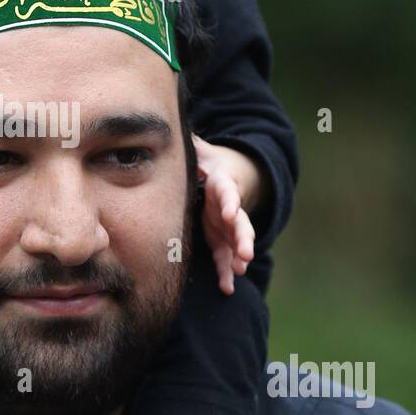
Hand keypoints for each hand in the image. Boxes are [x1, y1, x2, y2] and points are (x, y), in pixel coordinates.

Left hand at [191, 136, 255, 294]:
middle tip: (246, 253)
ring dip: (239, 256)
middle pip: (240, 222)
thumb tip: (169, 126)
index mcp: (222, 185)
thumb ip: (192, 145)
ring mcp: (228, 226)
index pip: (228, 193)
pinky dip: (227, 272)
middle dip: (243, 237)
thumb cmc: (208, 164)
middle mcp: (229, 207)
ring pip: (237, 242)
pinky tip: (227, 288)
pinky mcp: (222, 239)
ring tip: (241, 270)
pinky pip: (226, 258)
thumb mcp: (202, 151)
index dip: (230, 202)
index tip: (230, 212)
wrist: (227, 177)